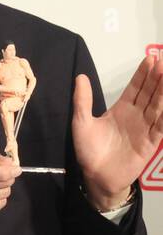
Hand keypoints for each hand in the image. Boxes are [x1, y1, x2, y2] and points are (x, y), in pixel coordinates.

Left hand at [73, 55, 162, 209]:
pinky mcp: (151, 143)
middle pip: (150, 93)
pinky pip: (161, 127)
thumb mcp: (81, 122)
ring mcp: (145, 129)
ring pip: (158, 106)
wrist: (96, 176)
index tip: (150, 58)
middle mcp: (136, 116)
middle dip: (157, 78)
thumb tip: (80, 76)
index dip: (143, 74)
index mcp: (121, 109)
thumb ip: (82, 100)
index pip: (135, 88)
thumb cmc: (89, 150)